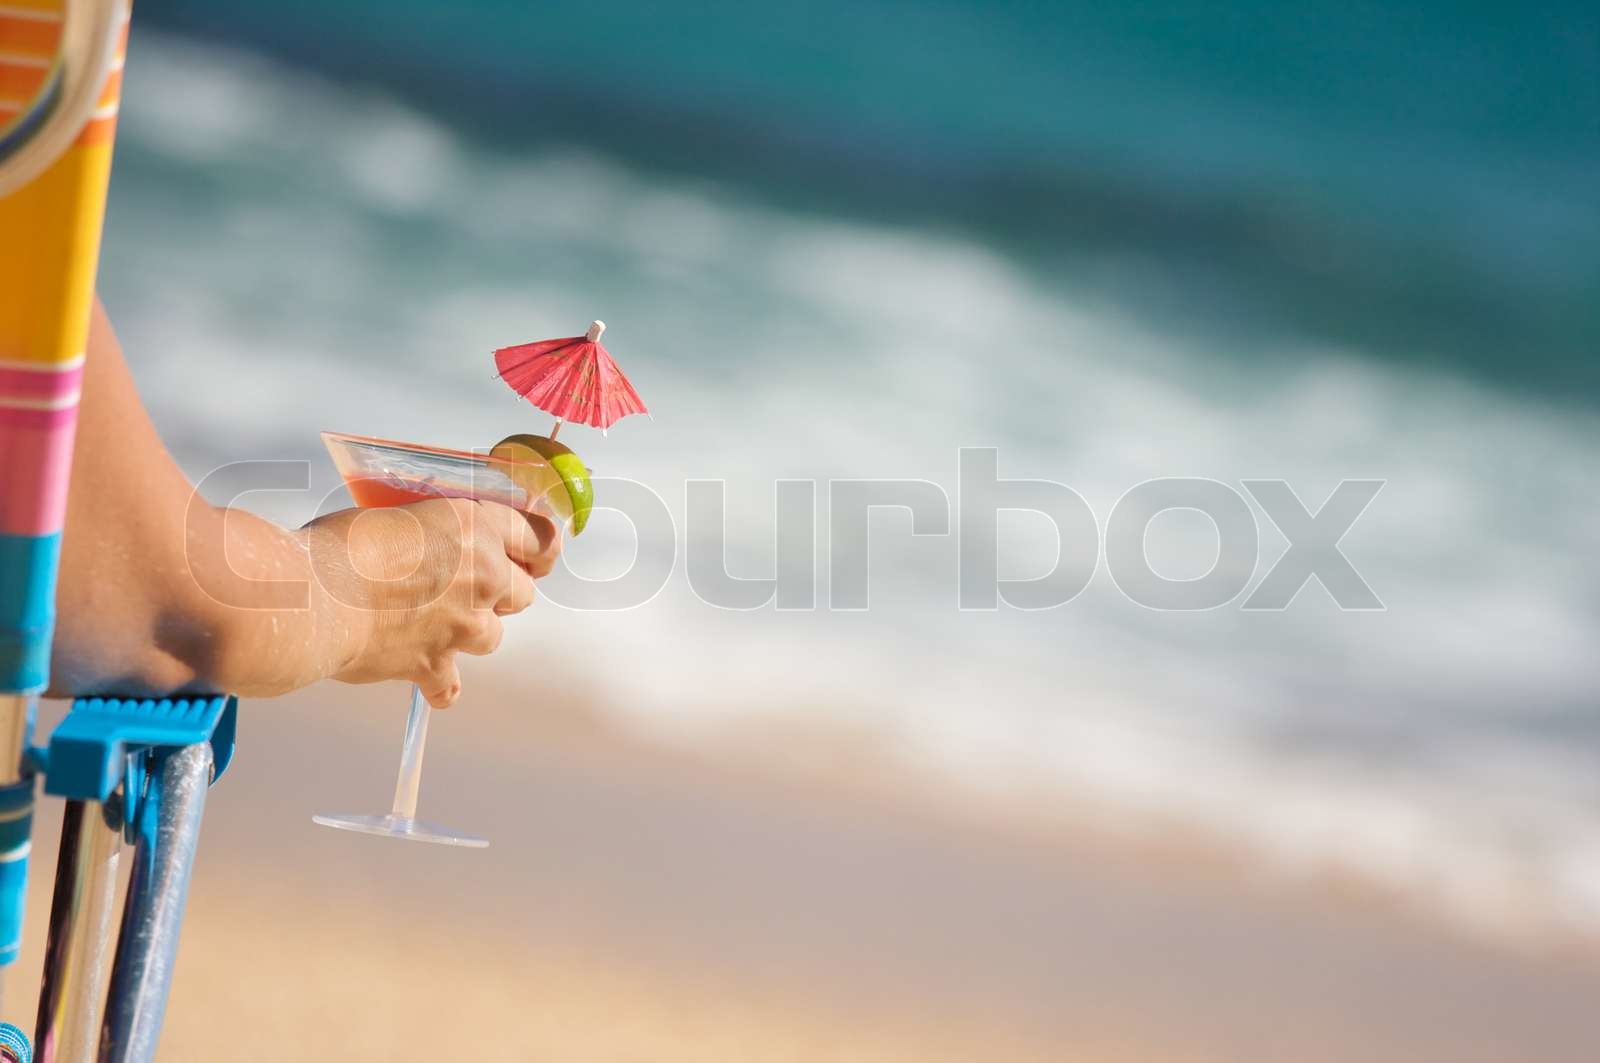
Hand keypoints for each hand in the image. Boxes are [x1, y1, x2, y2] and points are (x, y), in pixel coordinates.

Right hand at [302, 498, 560, 706]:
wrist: (314, 596)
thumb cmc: (342, 545)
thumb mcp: (397, 513)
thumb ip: (429, 530)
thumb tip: (426, 542)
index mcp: (476, 528)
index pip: (536, 537)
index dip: (536, 549)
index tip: (533, 555)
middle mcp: (481, 577)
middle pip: (523, 592)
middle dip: (501, 592)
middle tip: (469, 587)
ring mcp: (462, 625)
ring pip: (493, 637)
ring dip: (471, 633)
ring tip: (438, 624)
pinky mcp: (434, 664)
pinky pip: (451, 686)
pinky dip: (439, 685)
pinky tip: (426, 679)